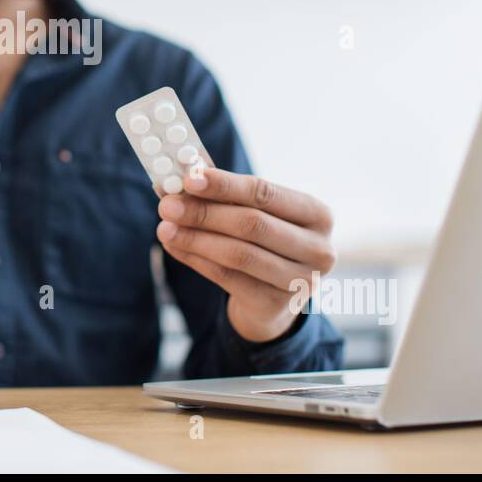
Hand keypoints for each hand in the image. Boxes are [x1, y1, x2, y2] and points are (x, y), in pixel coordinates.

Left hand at [156, 168, 334, 342]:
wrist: (274, 298)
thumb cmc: (264, 242)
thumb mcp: (256, 214)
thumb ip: (226, 195)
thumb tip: (182, 176)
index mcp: (317, 214)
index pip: (265, 193)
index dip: (225, 185)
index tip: (189, 178)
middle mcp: (318, 248)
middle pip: (252, 224)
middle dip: (204, 213)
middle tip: (167, 205)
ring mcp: (300, 280)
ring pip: (238, 254)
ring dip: (195, 238)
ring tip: (164, 228)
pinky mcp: (275, 304)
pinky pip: (227, 277)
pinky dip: (196, 260)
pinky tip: (174, 248)